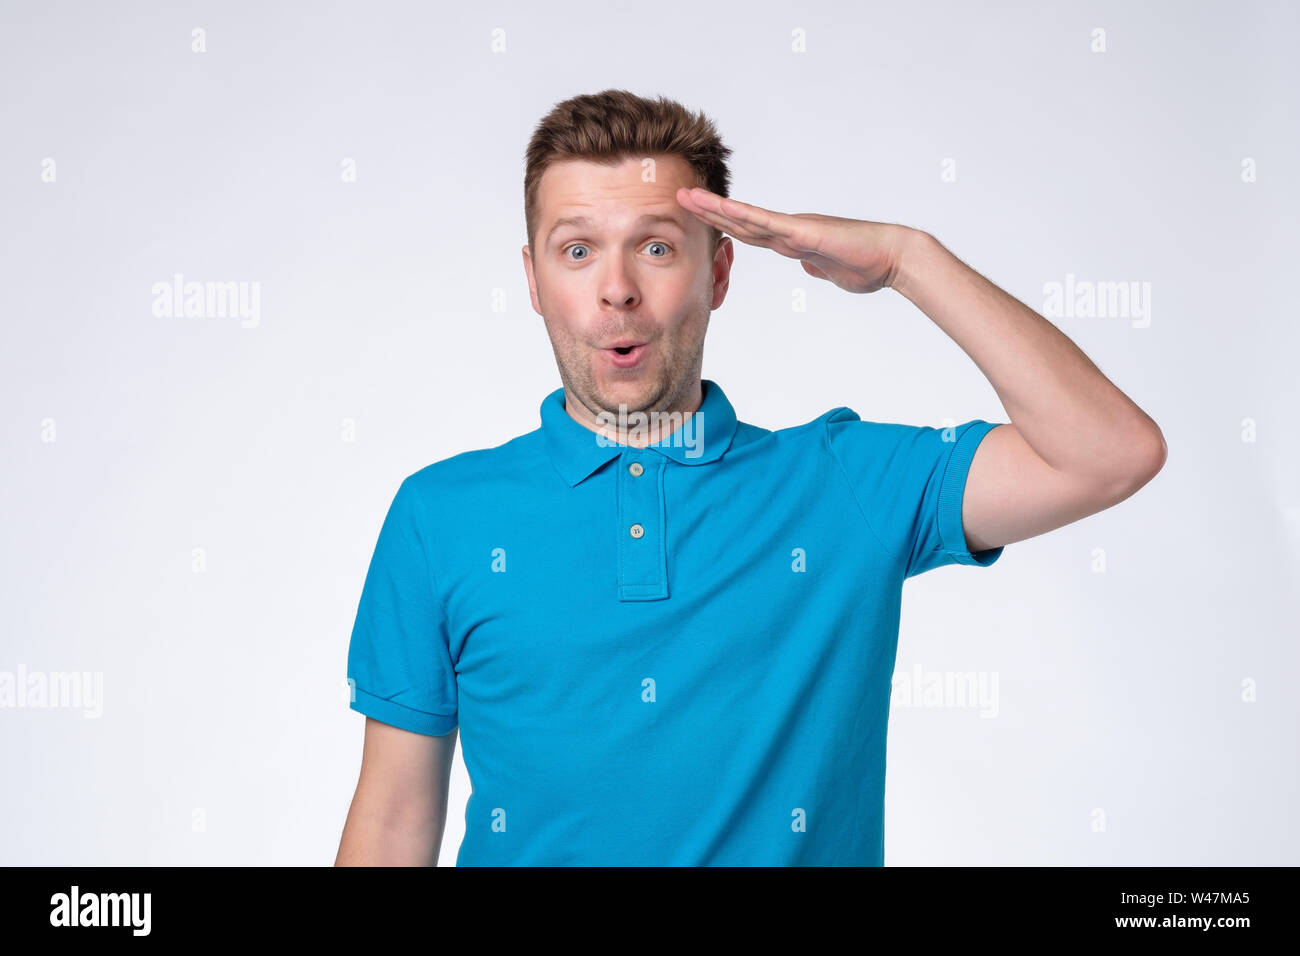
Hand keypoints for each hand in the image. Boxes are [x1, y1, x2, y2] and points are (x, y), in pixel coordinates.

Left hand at [676, 186, 909, 294]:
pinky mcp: (806, 232)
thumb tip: (806, 264)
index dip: (723, 224)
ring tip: (687, 196)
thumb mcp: (831, 271)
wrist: (894, 258)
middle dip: (708, 211)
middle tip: (679, 197)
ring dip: (716, 208)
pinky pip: (769, 223)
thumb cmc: (868, 265)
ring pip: (747, 217)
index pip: (750, 232)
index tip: (699, 217)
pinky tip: (724, 209)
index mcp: (792, 241)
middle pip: (740, 220)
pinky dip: (745, 216)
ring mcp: (796, 229)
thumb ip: (816, 265)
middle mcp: (790, 230)